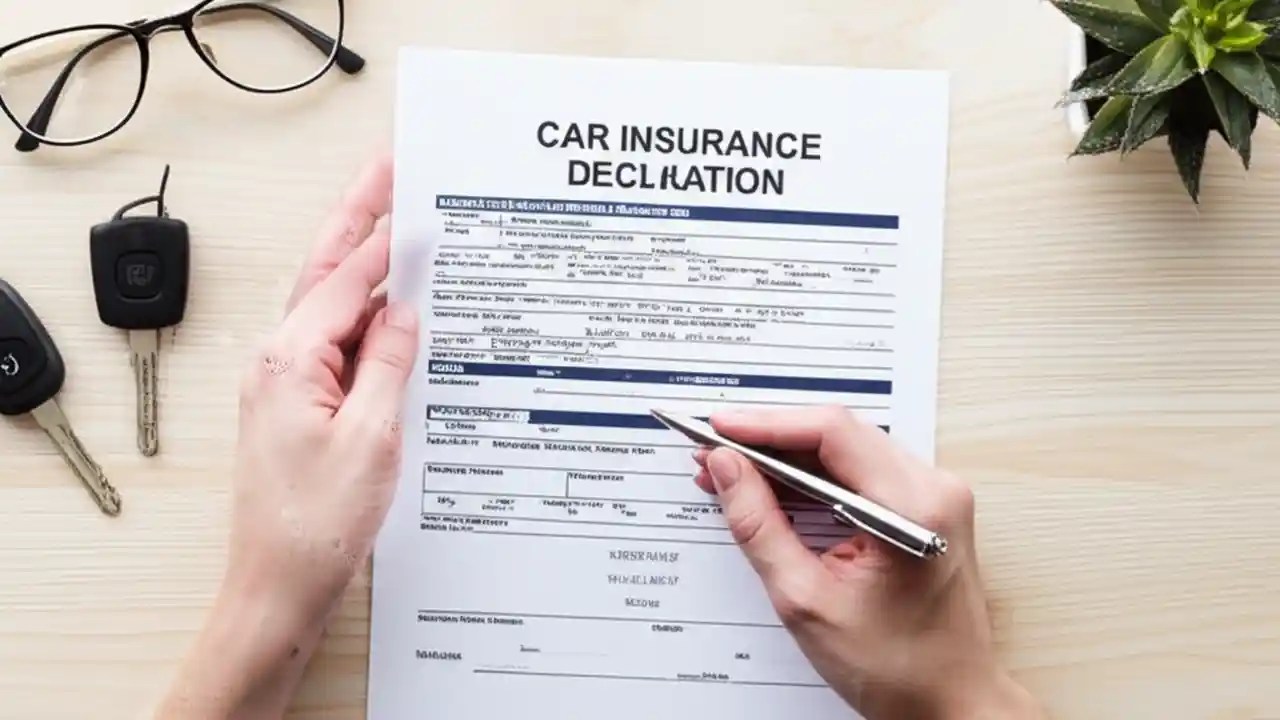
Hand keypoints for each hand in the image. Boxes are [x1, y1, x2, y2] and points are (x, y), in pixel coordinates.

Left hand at [225, 153, 416, 632]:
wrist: (278, 586)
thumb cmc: (314, 524)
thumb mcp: (372, 437)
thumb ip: (390, 364)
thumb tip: (405, 313)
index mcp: (289, 360)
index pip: (344, 280)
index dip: (382, 235)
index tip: (406, 189)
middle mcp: (279, 363)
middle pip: (324, 274)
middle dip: (356, 220)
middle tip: (384, 173)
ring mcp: (286, 385)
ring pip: (330, 309)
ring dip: (361, 267)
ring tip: (392, 225)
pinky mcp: (299, 409)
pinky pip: (339, 349)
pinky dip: (367, 323)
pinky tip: (393, 317)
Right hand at [693, 407, 1042, 719]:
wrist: (952, 703)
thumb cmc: (900, 669)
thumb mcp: (807, 599)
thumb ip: (760, 526)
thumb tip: (728, 470)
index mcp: (915, 508)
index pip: (831, 434)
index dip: (767, 425)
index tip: (721, 429)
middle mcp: (934, 490)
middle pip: (838, 434)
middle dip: (769, 441)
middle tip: (715, 453)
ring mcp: (933, 496)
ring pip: (846, 450)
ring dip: (787, 458)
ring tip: (733, 471)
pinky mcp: (923, 508)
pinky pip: (859, 473)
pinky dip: (813, 478)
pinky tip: (774, 488)